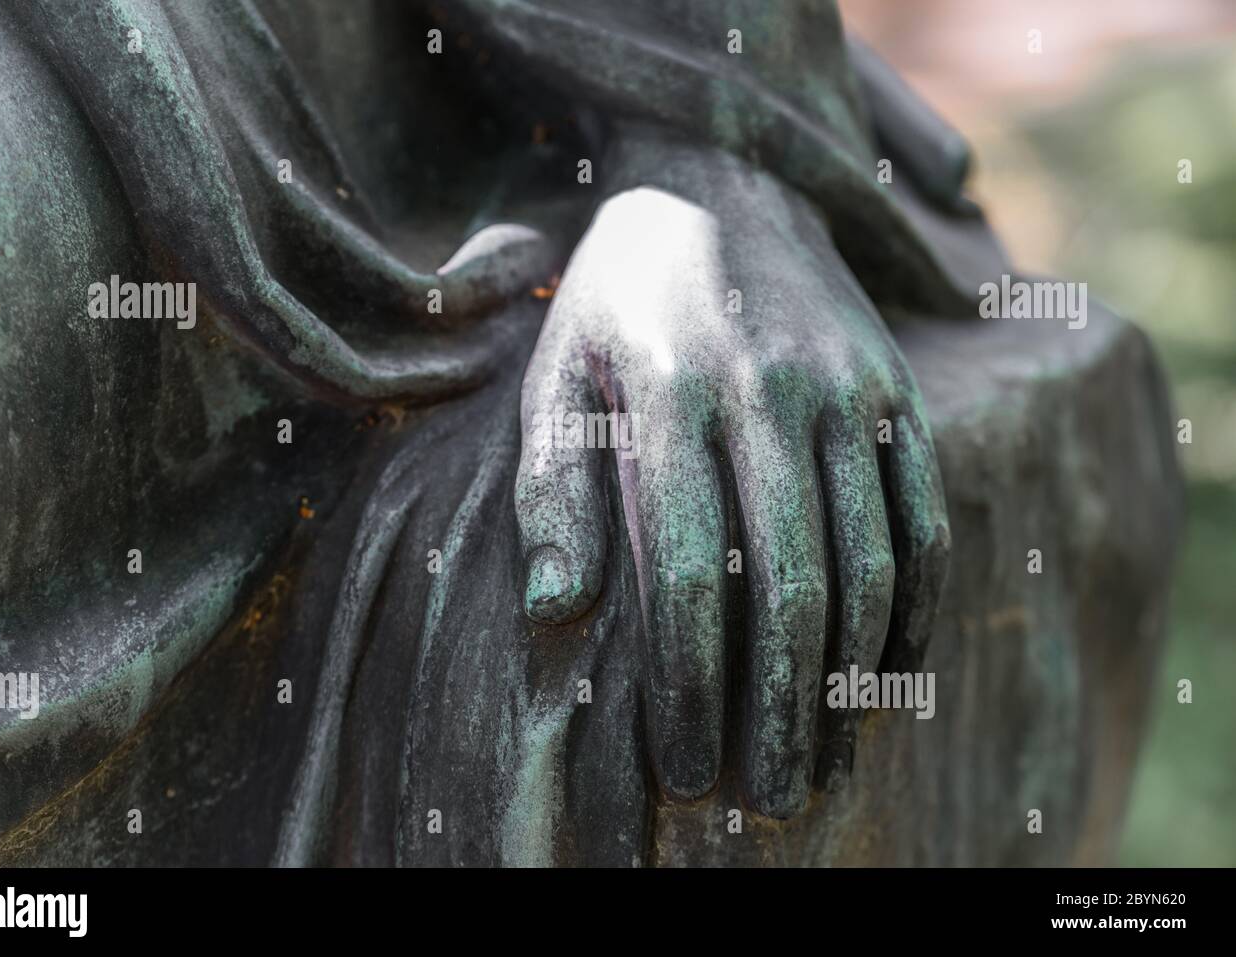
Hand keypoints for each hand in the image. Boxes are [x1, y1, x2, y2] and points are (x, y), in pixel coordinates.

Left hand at [514, 134, 949, 817]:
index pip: (688, 571)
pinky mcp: (897, 392)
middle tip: (766, 800)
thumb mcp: (554, 376)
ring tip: (824, 767)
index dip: (690, 686)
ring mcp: (848, 388)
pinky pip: (921, 517)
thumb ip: (551, 489)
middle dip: (778, 710)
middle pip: (791, 585)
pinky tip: (888, 679)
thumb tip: (552, 612)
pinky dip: (912, 609)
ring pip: (868, 564)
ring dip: (850, 682)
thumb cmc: (614, 306)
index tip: (686, 772)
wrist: (719, 187)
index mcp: (669, 392)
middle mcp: (770, 390)